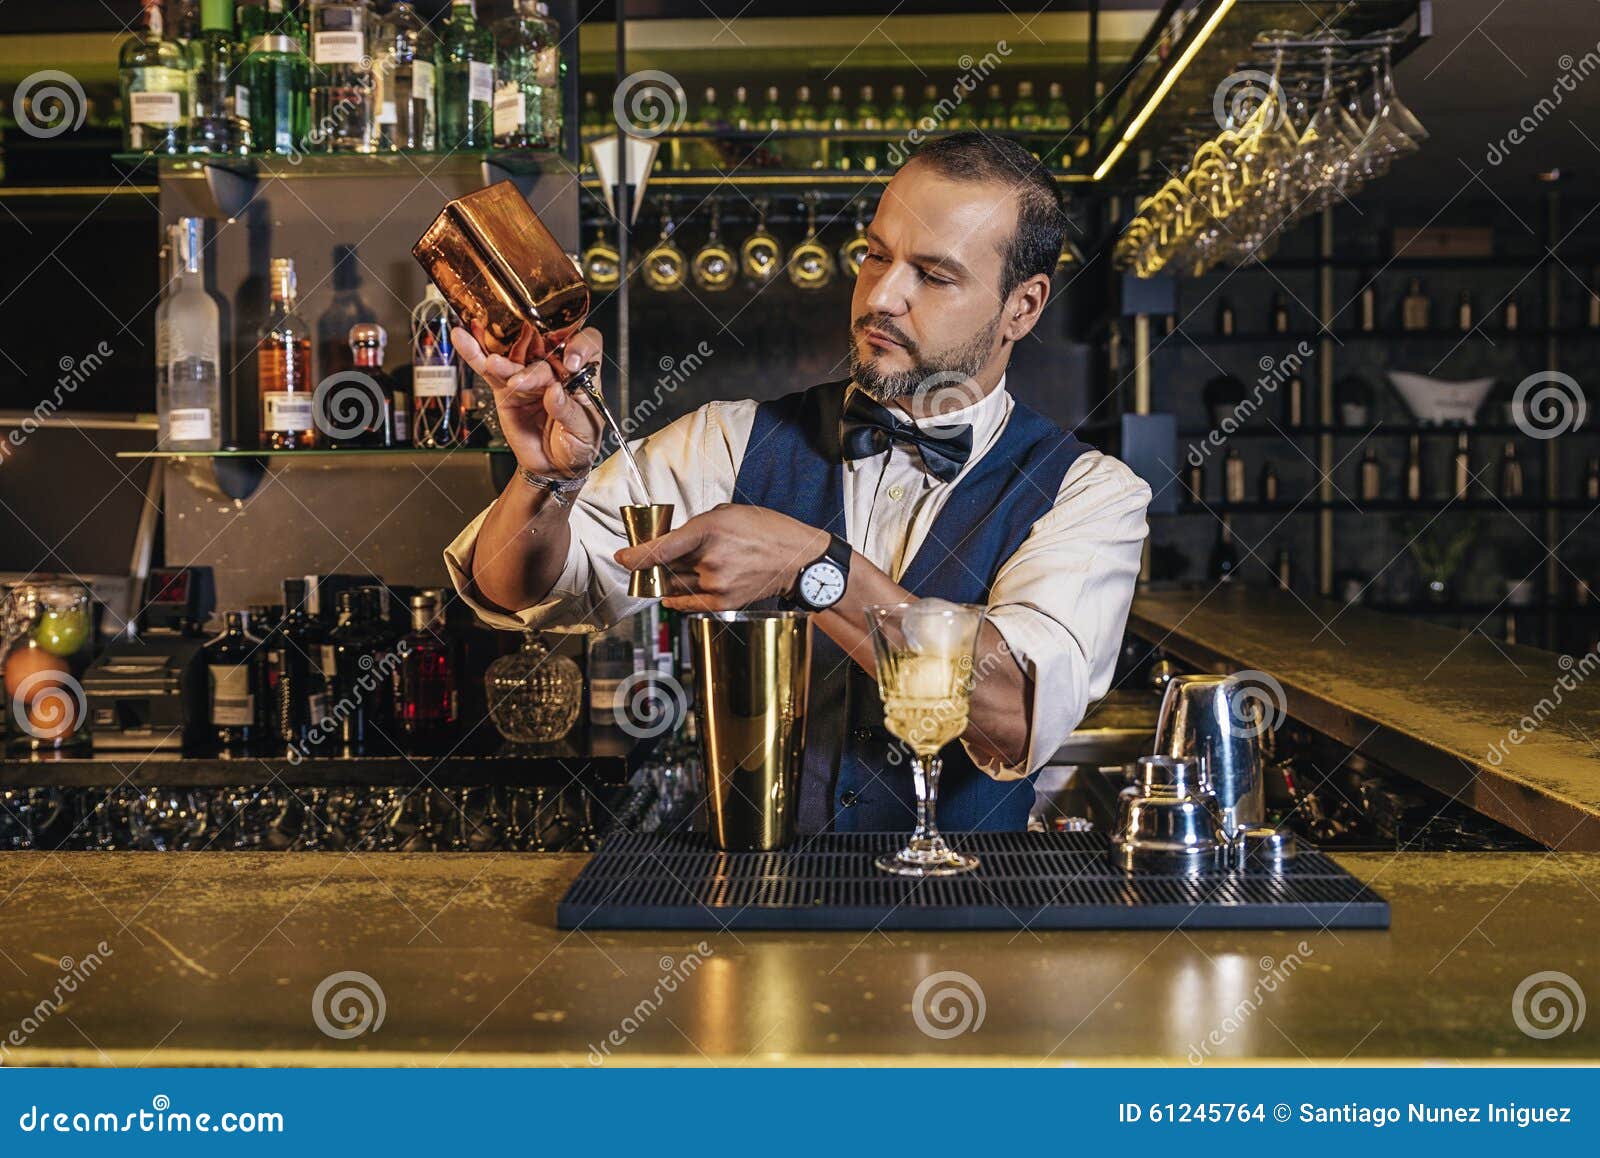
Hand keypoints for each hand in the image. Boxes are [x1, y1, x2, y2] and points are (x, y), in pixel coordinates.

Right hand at [451, 324, 605, 477]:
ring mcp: (529, 376)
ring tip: (493, 364)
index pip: (586, 344)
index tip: (572, 362)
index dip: (579, 345)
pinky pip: (490, 370)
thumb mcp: (584, 430)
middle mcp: (555, 368)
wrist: (554, 466)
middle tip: (524, 380)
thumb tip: (554, 392)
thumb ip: (569, 411)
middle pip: (545, 346)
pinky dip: (475, 354)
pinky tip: (463, 338)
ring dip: (501, 357)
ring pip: (514, 357)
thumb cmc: (577, 444)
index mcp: (582, 373)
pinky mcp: (506, 388)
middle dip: (533, 357)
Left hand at [614, 504, 830, 611]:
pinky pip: (686, 603)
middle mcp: (711, 559)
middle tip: (652, 559)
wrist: (796, 560)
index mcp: (710, 529)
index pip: (663, 548)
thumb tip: (668, 542)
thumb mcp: (727, 514)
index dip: (637, 555)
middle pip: (665, 567)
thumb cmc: (764, 530)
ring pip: (674, 584)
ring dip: (668, 579)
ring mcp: (716, 584)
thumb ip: (695, 528)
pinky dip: (676, 598)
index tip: (621, 557)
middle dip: (654, 564)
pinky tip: (673, 593)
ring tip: (685, 569)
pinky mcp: (723, 603)